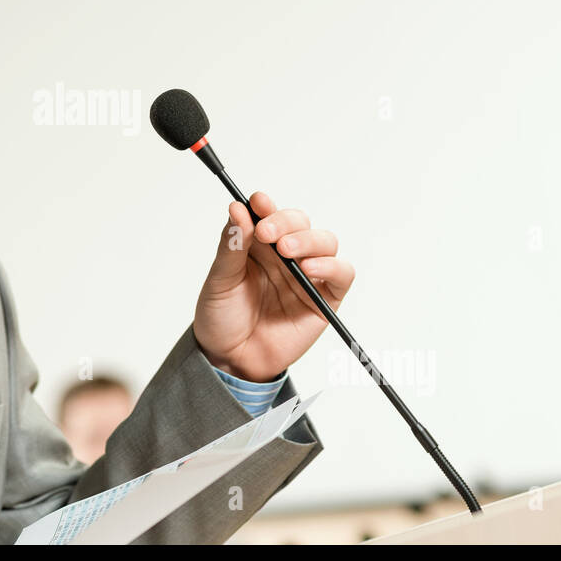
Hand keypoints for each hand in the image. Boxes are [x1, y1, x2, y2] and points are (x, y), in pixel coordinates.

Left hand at [193, 191, 354, 381]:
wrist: (230, 359)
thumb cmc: (222, 319)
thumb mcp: (219, 281)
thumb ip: (231, 247)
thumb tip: (237, 209)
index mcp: (258, 244)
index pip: (268, 214)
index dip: (265, 205)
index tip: (257, 202)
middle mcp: (285, 255)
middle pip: (300, 222)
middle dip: (285, 221)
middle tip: (266, 232)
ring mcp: (306, 275)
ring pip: (325, 241)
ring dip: (308, 240)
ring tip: (287, 250)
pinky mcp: (324, 298)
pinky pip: (341, 274)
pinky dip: (331, 266)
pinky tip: (310, 268)